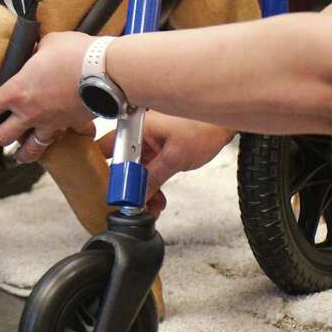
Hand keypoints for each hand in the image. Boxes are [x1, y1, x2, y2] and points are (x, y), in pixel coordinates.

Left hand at [0, 31, 96, 161]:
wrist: (108, 71)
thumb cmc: (78, 55)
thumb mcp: (50, 43)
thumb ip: (38, 51)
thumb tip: (38, 51)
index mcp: (18, 91)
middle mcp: (30, 113)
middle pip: (0, 138)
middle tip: (1, 126)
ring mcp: (51, 124)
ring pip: (29, 151)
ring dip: (23, 151)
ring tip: (22, 150)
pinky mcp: (70, 127)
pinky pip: (59, 141)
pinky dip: (56, 141)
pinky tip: (56, 135)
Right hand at [96, 111, 233, 216]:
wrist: (225, 125)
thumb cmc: (204, 127)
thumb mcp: (176, 157)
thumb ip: (154, 177)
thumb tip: (137, 196)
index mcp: (137, 126)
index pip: (108, 149)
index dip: (106, 171)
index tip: (114, 191)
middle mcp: (139, 133)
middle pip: (120, 163)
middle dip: (125, 185)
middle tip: (132, 203)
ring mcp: (148, 142)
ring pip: (134, 170)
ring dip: (140, 189)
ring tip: (148, 206)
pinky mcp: (158, 151)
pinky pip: (147, 170)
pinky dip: (150, 185)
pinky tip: (157, 198)